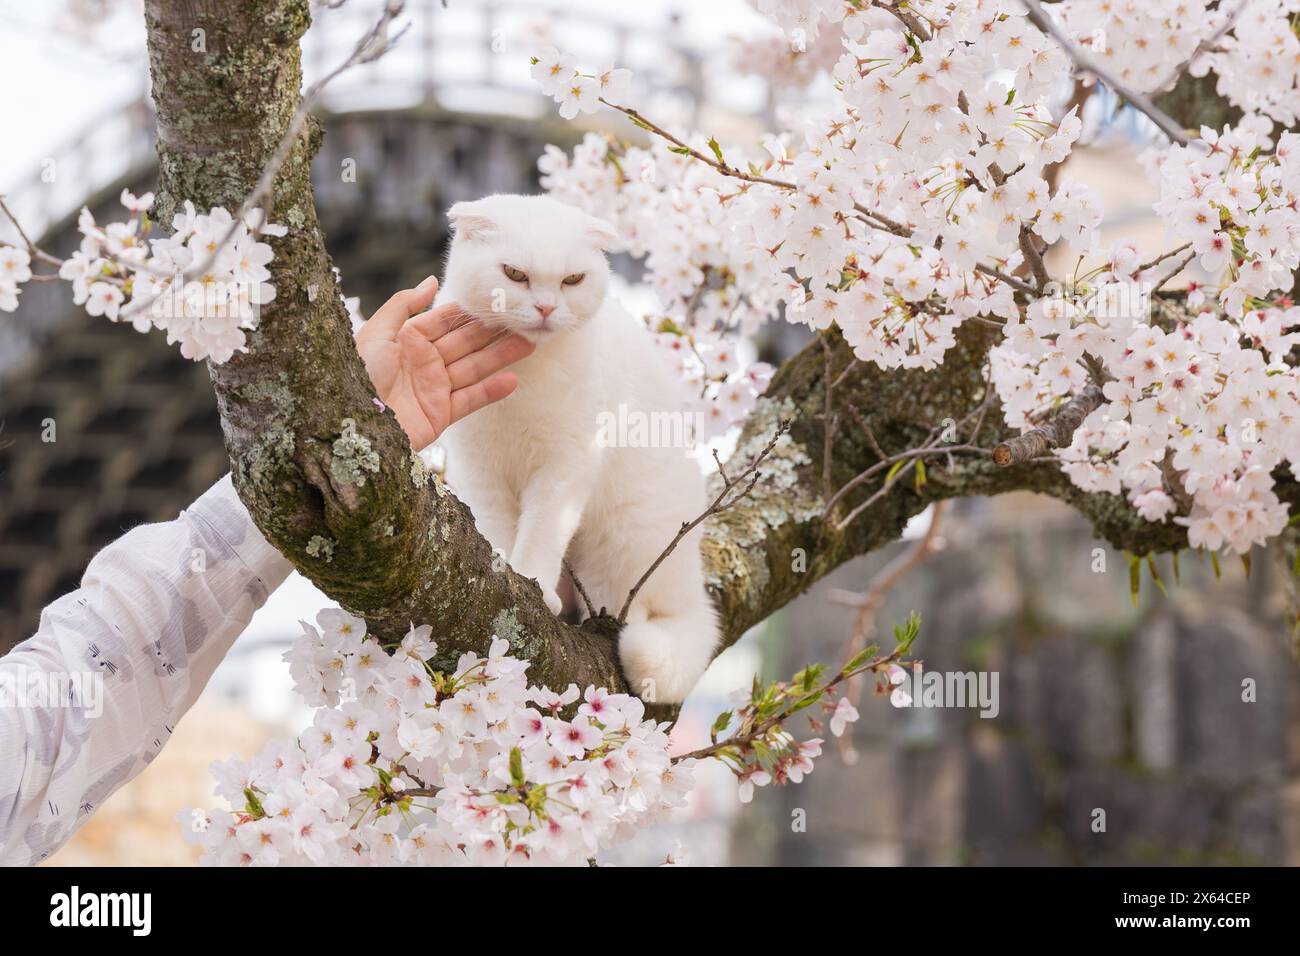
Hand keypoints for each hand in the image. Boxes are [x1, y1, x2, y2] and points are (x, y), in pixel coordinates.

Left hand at [356, 275, 533, 449]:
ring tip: (529, 344)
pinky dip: (491, 391)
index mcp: (407, 340)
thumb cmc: (357, 375)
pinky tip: (512, 380)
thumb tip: (431, 281)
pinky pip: (470, 400)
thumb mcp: (376, 333)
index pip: (446, 321)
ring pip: (474, 368)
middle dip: (494, 332)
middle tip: (523, 320)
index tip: (498, 299)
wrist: (353, 424)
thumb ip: (403, 305)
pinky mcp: (440, 415)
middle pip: (466, 343)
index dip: (471, 312)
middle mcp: (424, 362)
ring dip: (501, 357)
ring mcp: (434, 389)